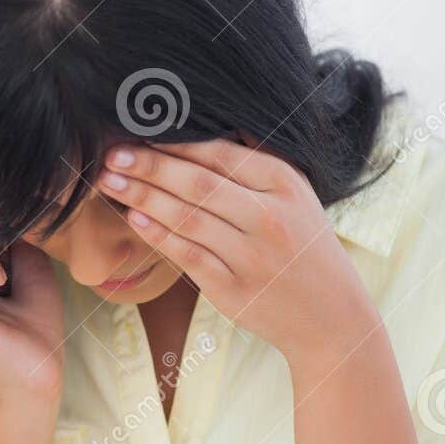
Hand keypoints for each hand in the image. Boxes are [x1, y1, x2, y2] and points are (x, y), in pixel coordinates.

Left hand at [96, 139, 380, 366]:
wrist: (332, 317)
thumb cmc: (303, 247)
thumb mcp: (296, 197)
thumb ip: (254, 164)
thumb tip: (198, 126)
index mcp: (285, 184)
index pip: (219, 155)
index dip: (173, 144)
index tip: (137, 133)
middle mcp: (270, 217)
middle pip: (197, 184)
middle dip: (148, 166)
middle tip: (112, 155)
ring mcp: (251, 255)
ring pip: (186, 219)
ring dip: (143, 197)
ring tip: (111, 183)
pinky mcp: (234, 289)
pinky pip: (187, 255)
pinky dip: (157, 235)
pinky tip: (134, 219)